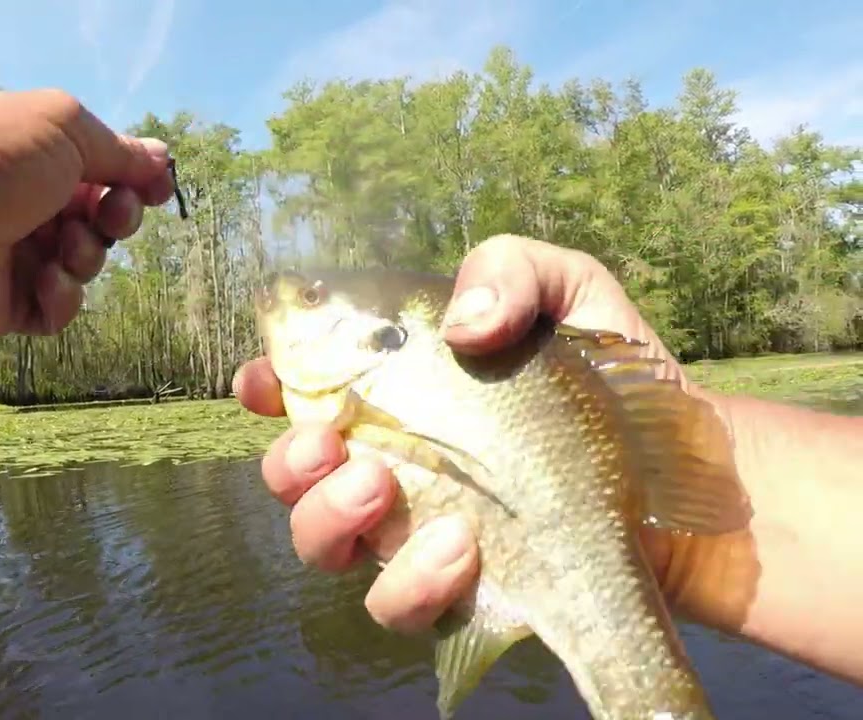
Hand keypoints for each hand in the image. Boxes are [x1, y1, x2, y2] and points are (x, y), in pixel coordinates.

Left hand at [0, 89, 175, 353]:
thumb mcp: (61, 129)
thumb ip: (116, 147)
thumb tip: (161, 158)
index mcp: (36, 155)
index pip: (103, 167)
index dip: (135, 177)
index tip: (158, 187)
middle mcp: (29, 202)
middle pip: (103, 214)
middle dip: (119, 215)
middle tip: (110, 215)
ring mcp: (20, 253)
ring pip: (88, 261)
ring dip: (87, 253)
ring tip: (60, 246)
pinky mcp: (12, 303)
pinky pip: (60, 307)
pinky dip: (61, 295)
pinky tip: (42, 280)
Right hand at [233, 234, 692, 632]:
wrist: (683, 473)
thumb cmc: (614, 381)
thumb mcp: (570, 292)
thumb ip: (508, 270)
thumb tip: (459, 325)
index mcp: (399, 393)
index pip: (303, 389)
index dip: (266, 384)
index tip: (262, 379)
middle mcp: (390, 462)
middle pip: (292, 476)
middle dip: (288, 461)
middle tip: (327, 442)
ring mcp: (413, 532)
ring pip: (322, 544)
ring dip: (328, 518)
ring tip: (382, 487)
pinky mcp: (454, 592)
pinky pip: (394, 604)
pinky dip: (410, 580)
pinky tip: (460, 547)